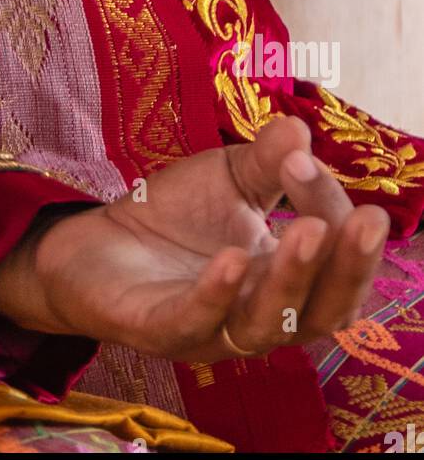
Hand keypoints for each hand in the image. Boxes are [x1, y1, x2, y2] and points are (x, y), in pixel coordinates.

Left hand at [0, 117, 388, 361]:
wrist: (93, 242)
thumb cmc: (173, 217)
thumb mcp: (229, 179)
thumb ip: (269, 161)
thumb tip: (300, 128)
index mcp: (284, 281)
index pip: (331, 262)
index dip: (335, 213)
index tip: (311, 161)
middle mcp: (258, 316)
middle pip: (320, 311)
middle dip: (347, 268)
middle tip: (367, 222)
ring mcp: (210, 330)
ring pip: (265, 325)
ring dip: (291, 278)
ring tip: (309, 230)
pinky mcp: (157, 331)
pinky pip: (194, 322)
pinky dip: (216, 295)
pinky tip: (232, 258)